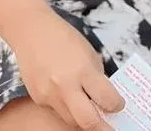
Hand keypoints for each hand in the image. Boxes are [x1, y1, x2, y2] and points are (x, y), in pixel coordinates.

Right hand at [11, 7, 124, 129]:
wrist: (31, 29)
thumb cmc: (63, 37)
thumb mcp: (88, 53)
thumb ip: (97, 77)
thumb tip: (105, 100)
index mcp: (83, 70)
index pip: (107, 100)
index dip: (116, 105)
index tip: (118, 105)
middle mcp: (65, 86)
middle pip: (88, 122)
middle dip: (102, 127)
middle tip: (109, 127)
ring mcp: (49, 94)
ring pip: (72, 120)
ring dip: (82, 117)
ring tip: (87, 107)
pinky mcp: (38, 98)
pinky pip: (57, 110)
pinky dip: (65, 106)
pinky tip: (64, 91)